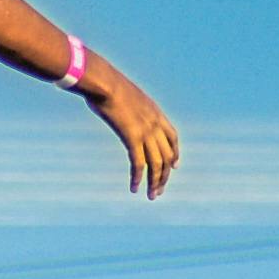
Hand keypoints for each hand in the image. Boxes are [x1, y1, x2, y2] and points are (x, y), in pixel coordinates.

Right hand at [88, 71, 179, 198]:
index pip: (173, 137)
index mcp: (155, 112)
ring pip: (156, 164)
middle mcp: (155, 124)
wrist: (104, 82)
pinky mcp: (132, 138)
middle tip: (160, 190)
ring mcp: (145, 131)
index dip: (175, 153)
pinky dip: (138, 178)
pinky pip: (138, 163)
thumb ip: (127, 103)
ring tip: (152, 196)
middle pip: (166, 155)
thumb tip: (117, 103)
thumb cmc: (107, 84)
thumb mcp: (123, 93)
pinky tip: (134, 188)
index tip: (175, 166)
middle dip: (164, 175)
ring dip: (155, 182)